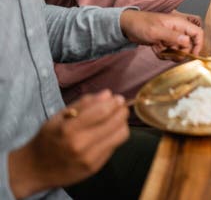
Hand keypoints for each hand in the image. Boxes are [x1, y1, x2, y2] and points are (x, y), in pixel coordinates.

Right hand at [8, 91, 128, 197]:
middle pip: (116, 122)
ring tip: (115, 119)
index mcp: (69, 129)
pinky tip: (107, 133)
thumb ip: (84, 104)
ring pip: (121, 134)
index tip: (117, 98)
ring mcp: (89, 158)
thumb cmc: (48, 138)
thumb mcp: (59, 116)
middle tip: (119, 107)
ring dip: (121, 123)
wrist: (35, 169)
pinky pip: (115, 147)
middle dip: (122, 111)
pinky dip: (114, 137)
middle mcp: (81, 144)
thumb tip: (108, 94)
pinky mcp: (95, 167)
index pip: (103, 111)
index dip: (115, 102)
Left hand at [120, 9, 203, 55]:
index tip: (192, 55)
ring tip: (159, 50)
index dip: (198, 44)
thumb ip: (172, 36)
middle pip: (189, 45)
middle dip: (180, 53)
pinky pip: (170, 52)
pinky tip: (155, 49)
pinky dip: (163, 54)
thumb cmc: (141, 24)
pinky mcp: (165, 42)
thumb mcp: (155, 31)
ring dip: (170, 54)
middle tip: (170, 54)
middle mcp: (178, 30)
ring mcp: (172, 37)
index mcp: (180, 24)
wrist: (127, 26)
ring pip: (179, 50)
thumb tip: (187, 41)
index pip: (198, 33)